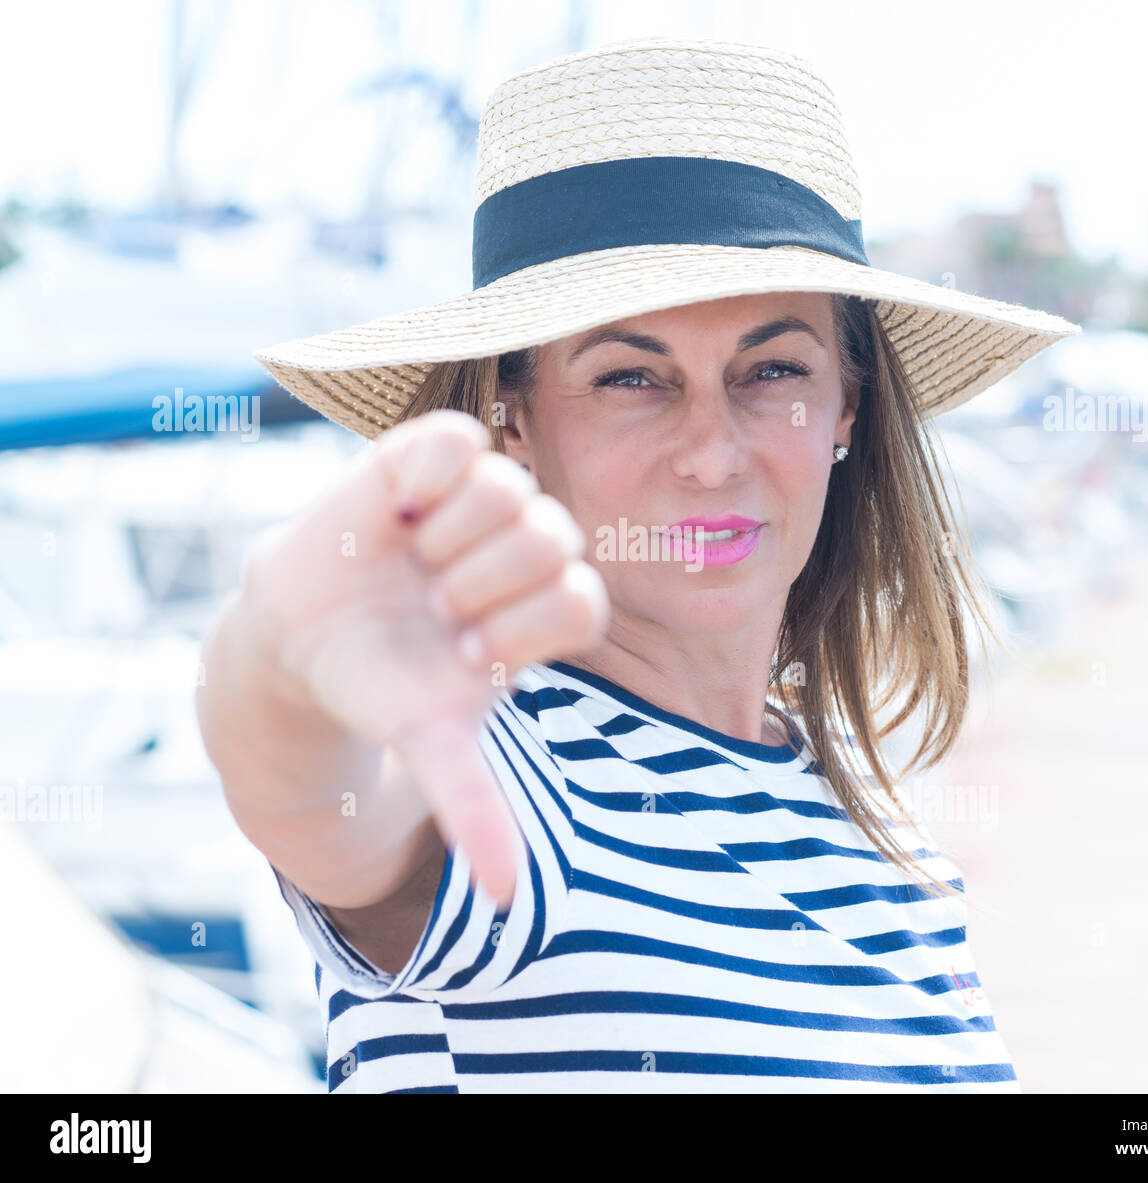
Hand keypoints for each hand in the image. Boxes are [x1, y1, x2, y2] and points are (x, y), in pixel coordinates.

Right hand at [241, 408, 608, 901]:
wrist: (305, 632)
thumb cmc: (386, 685)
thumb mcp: (430, 741)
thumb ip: (475, 804)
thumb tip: (509, 897)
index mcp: (545, 608)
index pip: (580, 601)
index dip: (515, 632)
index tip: (463, 655)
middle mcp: (527, 547)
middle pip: (548, 540)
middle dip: (474, 589)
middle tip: (432, 608)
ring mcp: (484, 499)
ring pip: (507, 490)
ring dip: (444, 544)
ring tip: (410, 564)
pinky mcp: (433, 458)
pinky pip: (456, 440)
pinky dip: (420, 479)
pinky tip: (396, 513)